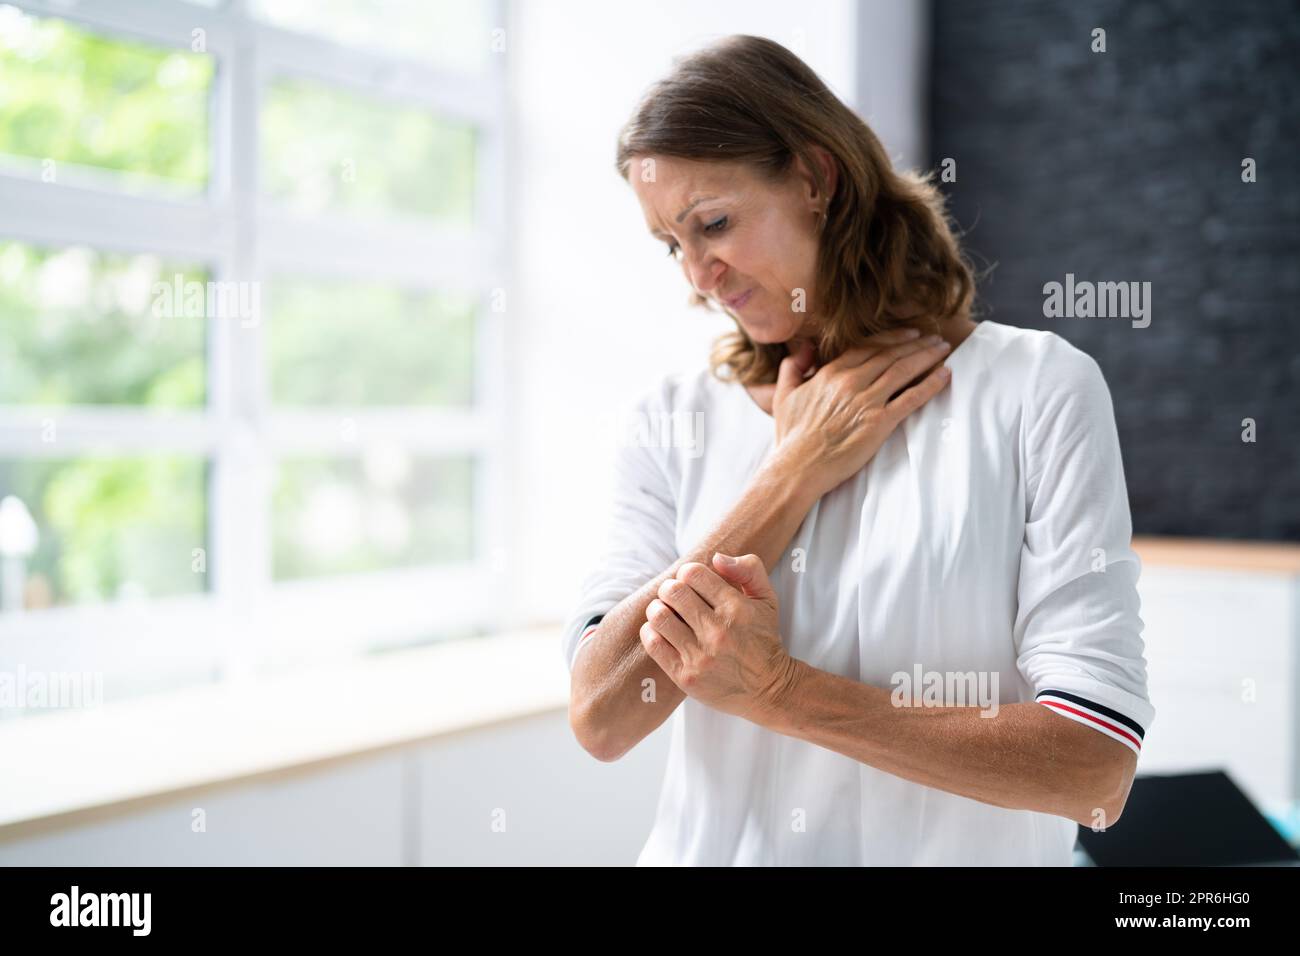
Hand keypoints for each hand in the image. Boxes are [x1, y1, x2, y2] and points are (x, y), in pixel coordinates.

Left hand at [639, 553, 797, 722]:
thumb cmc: (763, 639)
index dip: (687, 573)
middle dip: (669, 589)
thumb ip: (748, 569)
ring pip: (659, 617)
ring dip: (657, 609)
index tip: (690, 582)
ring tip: (665, 612)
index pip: (693, 574)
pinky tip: (660, 631)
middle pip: (673, 592)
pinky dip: (651, 632)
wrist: (768, 689)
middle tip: (674, 596)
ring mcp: (701, 656)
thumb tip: (716, 557)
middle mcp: (718, 632)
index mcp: (737, 608)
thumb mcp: (767, 599)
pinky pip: (654, 644)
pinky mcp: (686, 676)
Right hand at [770, 329, 952, 497]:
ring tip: (943, 349)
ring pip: (904, 370)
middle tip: (935, 338)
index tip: (910, 333)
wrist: (798, 468)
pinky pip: (912, 398)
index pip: (869, 347)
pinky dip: (931, 384)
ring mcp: (867, 402)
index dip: (893, 338)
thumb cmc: (791, 438)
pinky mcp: (880, 423)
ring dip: (927, 357)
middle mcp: (851, 382)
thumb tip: (804, 348)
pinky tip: (945, 374)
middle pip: (891, 354)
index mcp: (831, 373)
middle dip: (916, 344)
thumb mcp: (784, 396)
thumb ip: (792, 367)